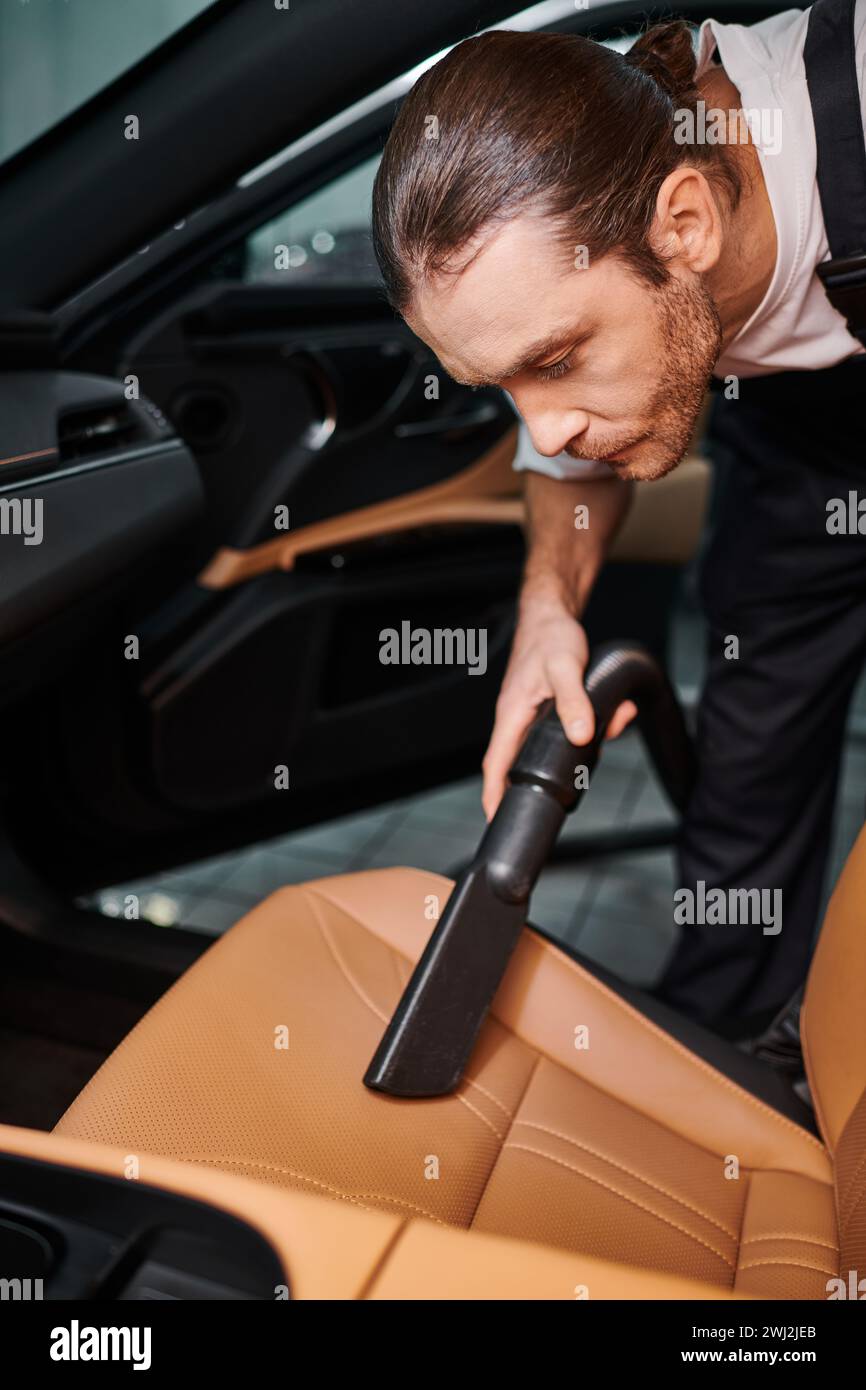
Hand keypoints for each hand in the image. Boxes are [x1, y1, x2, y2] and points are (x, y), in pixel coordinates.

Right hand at [481, 603, 636, 820]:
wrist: (551, 615)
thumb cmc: (550, 637)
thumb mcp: (565, 667)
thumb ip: (574, 702)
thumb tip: (581, 736)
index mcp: (512, 714)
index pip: (496, 765)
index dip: (494, 795)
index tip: (497, 821)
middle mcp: (517, 719)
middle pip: (523, 763)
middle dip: (549, 780)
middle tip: (573, 790)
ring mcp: (530, 716)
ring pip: (553, 746)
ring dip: (583, 747)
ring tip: (613, 725)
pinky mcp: (546, 710)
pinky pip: (567, 729)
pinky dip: (592, 727)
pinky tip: (615, 714)